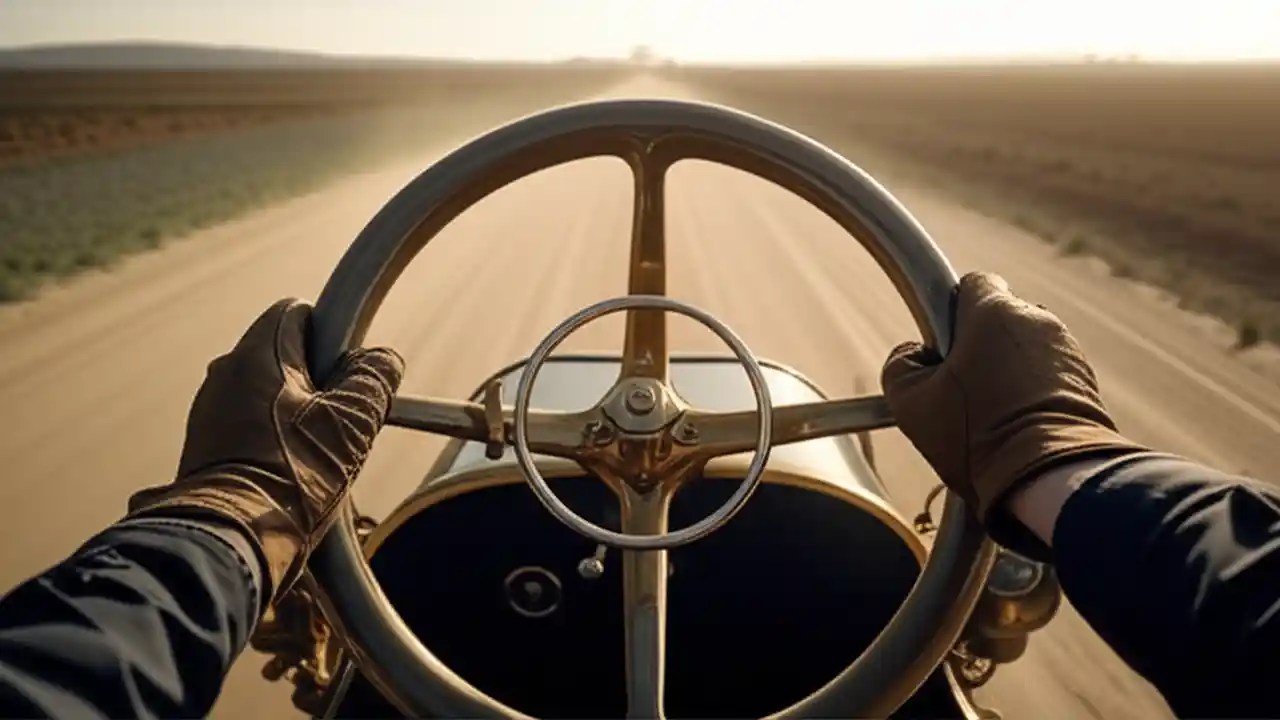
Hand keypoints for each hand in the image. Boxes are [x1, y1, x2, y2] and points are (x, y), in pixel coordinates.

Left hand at [127, 299, 403, 602]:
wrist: (231, 539)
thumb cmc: (293, 475)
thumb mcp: (353, 422)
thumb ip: (373, 377)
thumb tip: (380, 359)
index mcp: (258, 354)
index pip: (297, 312)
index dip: (331, 335)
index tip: (347, 370)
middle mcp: (224, 374)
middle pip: (282, 357)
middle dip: (316, 381)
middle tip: (339, 420)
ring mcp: (209, 412)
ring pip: (264, 394)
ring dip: (293, 415)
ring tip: (316, 455)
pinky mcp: (202, 449)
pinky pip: (246, 429)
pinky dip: (270, 442)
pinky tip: (290, 473)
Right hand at [881, 272, 1144, 524]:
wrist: (1050, 478)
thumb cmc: (977, 435)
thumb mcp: (911, 403)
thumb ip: (901, 364)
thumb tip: (912, 355)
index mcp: (995, 312)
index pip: (971, 284)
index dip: (950, 311)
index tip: (942, 346)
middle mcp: (1038, 320)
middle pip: (999, 319)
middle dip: (980, 345)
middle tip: (960, 389)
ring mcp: (1068, 350)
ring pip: (1025, 348)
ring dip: (1008, 370)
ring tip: (991, 414)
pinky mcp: (1088, 381)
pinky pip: (1049, 374)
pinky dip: (1033, 391)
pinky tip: (1017, 425)